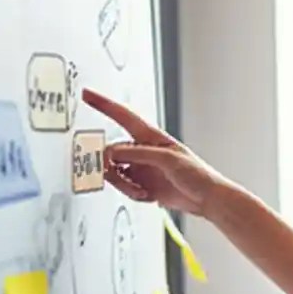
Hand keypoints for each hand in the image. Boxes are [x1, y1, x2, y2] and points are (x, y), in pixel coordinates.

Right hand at [82, 88, 231, 218]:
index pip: (123, 116)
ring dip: (123, 185)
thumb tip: (113, 152)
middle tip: (124, 180)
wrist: (206, 198)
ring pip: (114, 172)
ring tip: (142, 191)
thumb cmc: (197, 174)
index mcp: (151, 137)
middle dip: (112, 168)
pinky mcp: (141, 183)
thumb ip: (140, 154)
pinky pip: (123, 187)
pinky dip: (131, 193)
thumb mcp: (169, 160)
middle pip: (111, 152)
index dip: (104, 105)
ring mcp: (141, 167)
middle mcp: (143, 150)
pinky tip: (148, 196)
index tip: (87, 95)